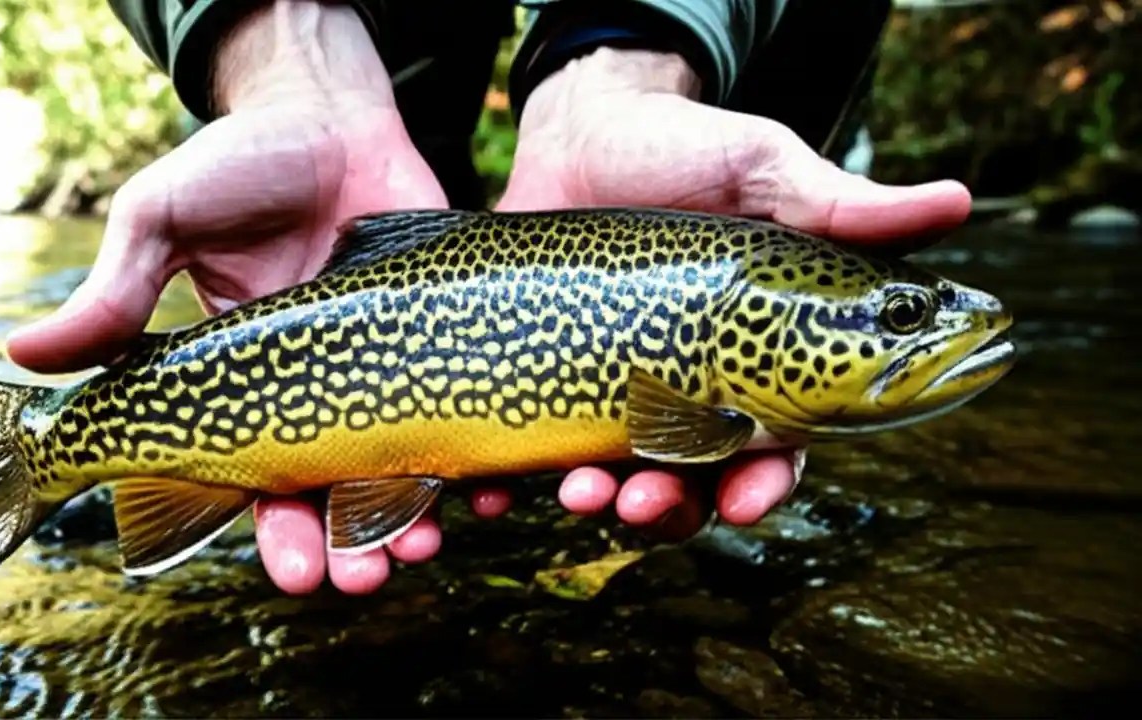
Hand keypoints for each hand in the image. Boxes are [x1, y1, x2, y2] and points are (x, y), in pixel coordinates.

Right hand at [6, 0, 458, 593]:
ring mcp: (386, 367)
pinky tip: (487, 486)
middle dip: (347, 549)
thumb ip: (116, 291)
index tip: (293, 573)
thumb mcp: (163, 219)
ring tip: (424, 547)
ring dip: (411, 518)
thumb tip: (20, 353)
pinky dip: (476, 456)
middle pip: (336, 495)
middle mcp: (321, 388)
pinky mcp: (443, 337)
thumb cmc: (237, 164)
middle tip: (364, 581)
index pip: (260, 481)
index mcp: (249, 383)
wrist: (330, 112)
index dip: (274, 533)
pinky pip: (464, 409)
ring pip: (404, 467)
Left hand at [486, 48, 972, 538]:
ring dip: (603, 505)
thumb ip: (842, 203)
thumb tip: (957, 201)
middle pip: (693, 484)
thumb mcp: (762, 169)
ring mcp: (616, 391)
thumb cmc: (684, 150)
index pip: (776, 445)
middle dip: (673, 509)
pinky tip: (505, 486)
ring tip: (578, 491)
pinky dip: (523, 481)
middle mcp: (689, 389)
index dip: (766, 481)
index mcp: (755, 358)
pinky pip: (540, 450)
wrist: (579, 132)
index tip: (746, 497)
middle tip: (640, 504)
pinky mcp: (550, 382)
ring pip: (618, 481)